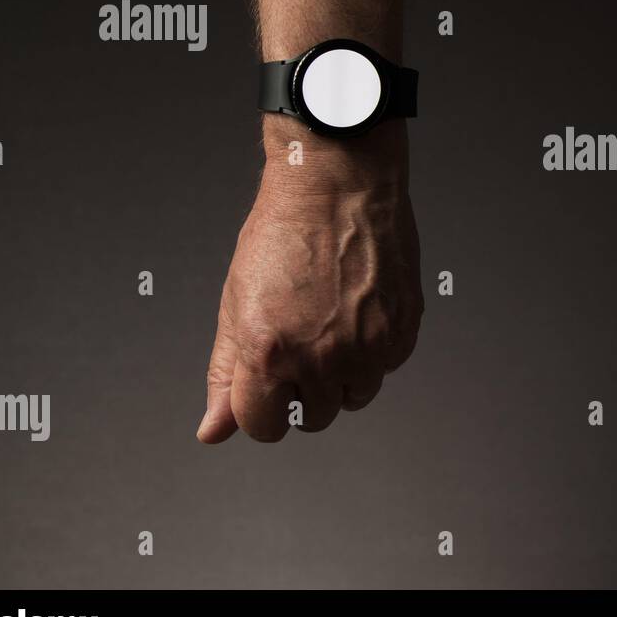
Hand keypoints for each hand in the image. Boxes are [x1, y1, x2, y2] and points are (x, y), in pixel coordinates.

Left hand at [197, 121, 422, 442]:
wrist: (339, 186)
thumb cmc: (283, 234)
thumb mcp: (237, 304)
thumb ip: (226, 373)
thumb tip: (213, 430)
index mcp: (269, 353)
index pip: (263, 427)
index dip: (260, 406)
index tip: (266, 382)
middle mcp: (322, 358)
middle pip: (311, 418)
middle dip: (302, 391)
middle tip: (301, 342)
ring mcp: (368, 347)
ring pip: (353, 397)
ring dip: (342, 375)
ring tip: (331, 325)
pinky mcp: (402, 332)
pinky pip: (386, 368)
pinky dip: (374, 351)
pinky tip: (359, 310)